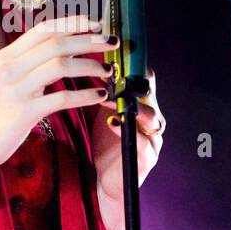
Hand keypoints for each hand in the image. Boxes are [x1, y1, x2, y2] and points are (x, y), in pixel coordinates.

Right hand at [0, 14, 116, 171]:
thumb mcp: (7, 79)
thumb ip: (30, 63)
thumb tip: (64, 49)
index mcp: (7, 56)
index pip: (44, 29)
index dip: (72, 23)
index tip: (96, 23)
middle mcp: (10, 68)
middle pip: (56, 43)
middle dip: (88, 40)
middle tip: (111, 42)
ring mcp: (16, 90)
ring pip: (61, 66)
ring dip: (90, 65)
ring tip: (107, 70)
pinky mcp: (24, 113)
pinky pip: (61, 98)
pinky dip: (84, 95)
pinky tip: (98, 96)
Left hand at [91, 66, 164, 199]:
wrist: (101, 181)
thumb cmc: (101, 142)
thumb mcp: (97, 111)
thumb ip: (94, 88)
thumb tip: (78, 58)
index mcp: (139, 102)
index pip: (140, 74)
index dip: (128, 61)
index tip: (109, 48)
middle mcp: (150, 116)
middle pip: (150, 90)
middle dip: (135, 78)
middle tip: (115, 68)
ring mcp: (152, 137)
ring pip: (151, 114)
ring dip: (131, 104)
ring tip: (111, 97)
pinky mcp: (146, 157)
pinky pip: (143, 141)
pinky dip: (127, 130)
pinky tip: (113, 122)